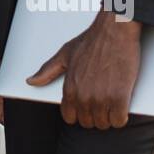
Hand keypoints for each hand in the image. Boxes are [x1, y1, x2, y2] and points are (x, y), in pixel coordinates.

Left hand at [26, 10, 141, 128]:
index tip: (85, 107)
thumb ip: (47, 71)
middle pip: (88, 122)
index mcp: (69, 88)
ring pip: (104, 123)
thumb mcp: (65, 54)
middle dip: (94, 115)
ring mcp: (101, 98)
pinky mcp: (120, 97)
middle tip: (101, 102)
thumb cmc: (92, 40)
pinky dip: (121, 116)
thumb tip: (31, 81)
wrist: (115, 30)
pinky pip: (119, 120)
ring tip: (112, 102)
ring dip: (109, 116)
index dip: (78, 113)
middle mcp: (83, 96)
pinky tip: (121, 106)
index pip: (69, 117)